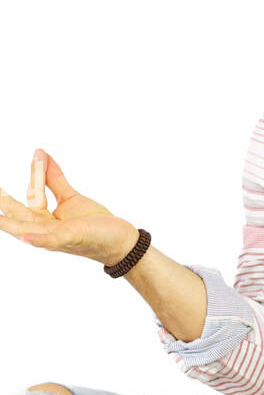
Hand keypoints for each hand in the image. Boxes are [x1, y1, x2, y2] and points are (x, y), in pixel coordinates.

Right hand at [0, 149, 139, 266]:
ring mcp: (56, 235)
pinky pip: (52, 240)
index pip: (32, 193)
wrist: (120, 241)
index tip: (38, 154)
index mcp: (44, 219)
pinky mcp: (71, 239)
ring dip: (8, 223)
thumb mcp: (71, 198)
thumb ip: (54, 179)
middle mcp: (45, 228)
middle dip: (2, 203)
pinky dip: (37, 240)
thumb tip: (41, 153)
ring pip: (27, 228)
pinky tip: (24, 238)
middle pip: (17, 213)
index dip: (34, 173)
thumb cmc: (95, 224)